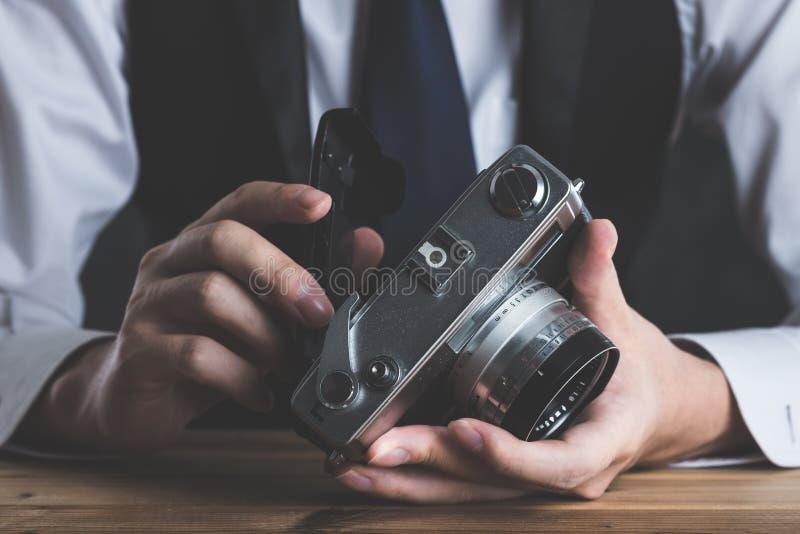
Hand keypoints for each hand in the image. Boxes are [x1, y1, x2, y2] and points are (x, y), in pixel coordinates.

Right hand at [22, 181, 382, 451]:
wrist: (134, 399)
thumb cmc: (205, 347)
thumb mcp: (262, 313)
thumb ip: (315, 277)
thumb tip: (368, 243)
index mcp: (201, 245)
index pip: (239, 202)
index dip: (280, 198)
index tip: (321, 203)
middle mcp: (170, 263)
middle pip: (223, 240)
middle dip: (281, 274)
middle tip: (317, 313)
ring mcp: (148, 304)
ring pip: (210, 293)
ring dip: (265, 332)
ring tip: (289, 363)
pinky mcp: (139, 351)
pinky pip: (195, 354)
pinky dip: (241, 377)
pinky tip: (261, 394)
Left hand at [333, 220, 753, 502]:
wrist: (650, 410)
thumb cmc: (636, 376)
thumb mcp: (622, 326)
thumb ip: (599, 280)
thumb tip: (597, 232)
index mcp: (598, 439)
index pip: (559, 463)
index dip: (511, 455)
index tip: (465, 430)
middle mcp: (561, 471)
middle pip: (491, 481)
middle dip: (430, 463)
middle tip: (374, 446)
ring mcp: (530, 478)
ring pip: (465, 490)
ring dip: (407, 480)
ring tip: (352, 462)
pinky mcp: (505, 473)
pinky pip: (459, 480)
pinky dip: (415, 473)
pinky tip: (369, 461)